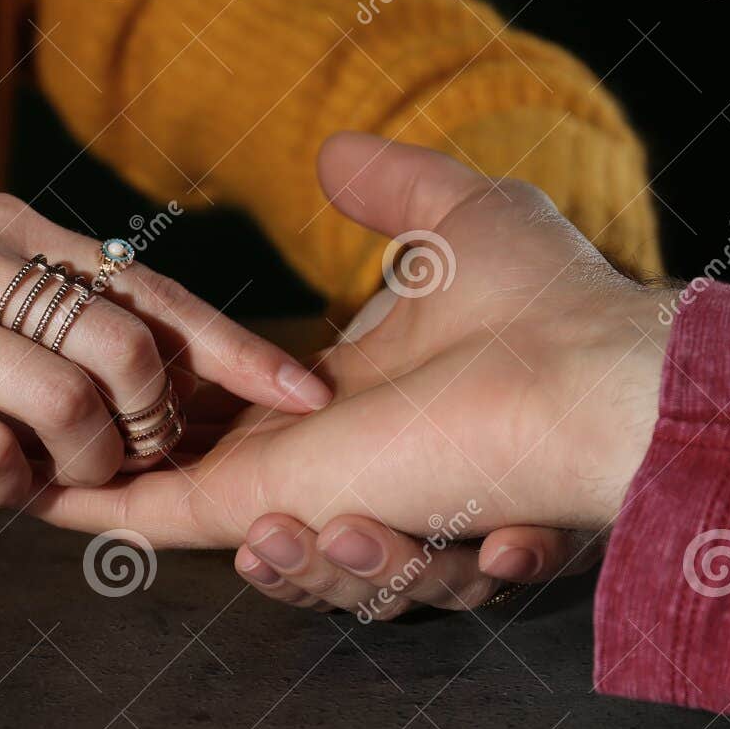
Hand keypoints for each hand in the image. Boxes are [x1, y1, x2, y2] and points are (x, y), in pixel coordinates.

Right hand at [0, 194, 327, 505]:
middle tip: (140, 448)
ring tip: (67, 469)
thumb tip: (163, 358)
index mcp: (9, 228)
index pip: (148, 288)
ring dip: (90, 459)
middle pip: (121, 348)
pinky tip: (1, 482)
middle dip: (154, 417)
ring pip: (66, 404)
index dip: (233, 347)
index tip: (300, 390)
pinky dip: (15, 485)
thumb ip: (51, 296)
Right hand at [31, 134, 669, 601]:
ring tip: (293, 524)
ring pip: (291, 570)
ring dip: (289, 555)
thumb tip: (334, 149)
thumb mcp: (457, 220)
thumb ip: (388, 190)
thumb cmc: (544, 300)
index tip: (136, 399)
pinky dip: (293, 568)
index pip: (246, 429)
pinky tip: (314, 527)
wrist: (593, 369)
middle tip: (221, 486)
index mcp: (354, 405)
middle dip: (220, 509)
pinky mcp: (362, 535)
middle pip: (256, 516)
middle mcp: (354, 465)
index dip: (187, 422)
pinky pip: (298, 580)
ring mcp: (357, 505)